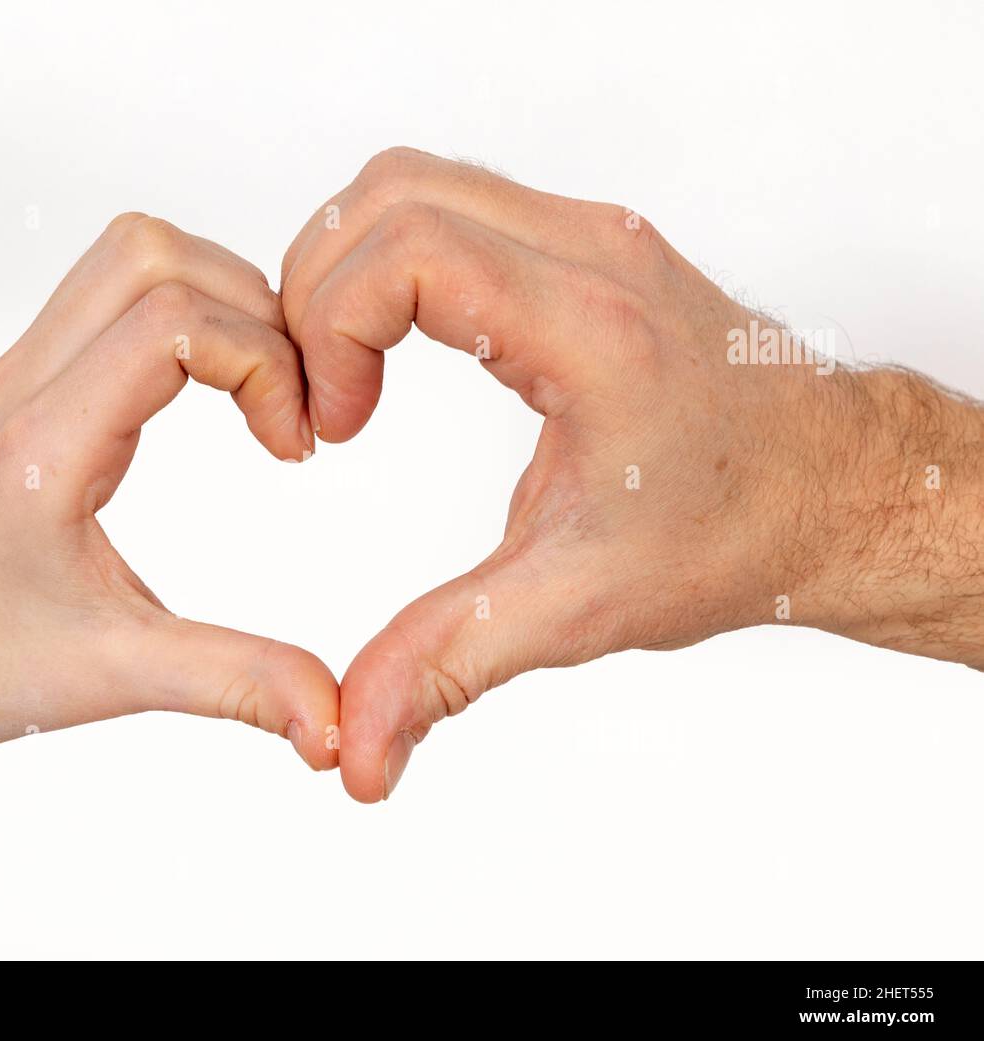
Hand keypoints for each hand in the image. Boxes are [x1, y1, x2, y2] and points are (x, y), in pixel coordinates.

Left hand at [0, 214, 334, 938]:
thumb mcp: (118, 675)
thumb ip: (236, 684)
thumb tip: (335, 720)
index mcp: (45, 449)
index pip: (172, 322)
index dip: (265, 361)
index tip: (291, 444)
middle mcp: (23, 387)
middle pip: (151, 251)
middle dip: (252, 310)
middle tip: (286, 401)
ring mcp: (17, 372)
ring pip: (130, 252)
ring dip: (218, 298)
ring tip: (257, 390)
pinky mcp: (25, 377)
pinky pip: (112, 290)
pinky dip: (184, 312)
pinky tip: (209, 392)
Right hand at [281, 147, 983, 801]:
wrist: (834, 489)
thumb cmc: (735, 531)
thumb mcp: (578, 606)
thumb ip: (449, 665)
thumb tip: (359, 746)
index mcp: (589, 330)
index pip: (408, 249)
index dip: (332, 327)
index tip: (335, 422)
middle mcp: (592, 254)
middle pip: (390, 195)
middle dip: (315, 293)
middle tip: (322, 395)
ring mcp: (592, 236)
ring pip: (414, 184)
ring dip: (347, 268)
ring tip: (346, 371)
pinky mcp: (586, 243)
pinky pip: (453, 204)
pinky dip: (391, 261)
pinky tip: (396, 346)